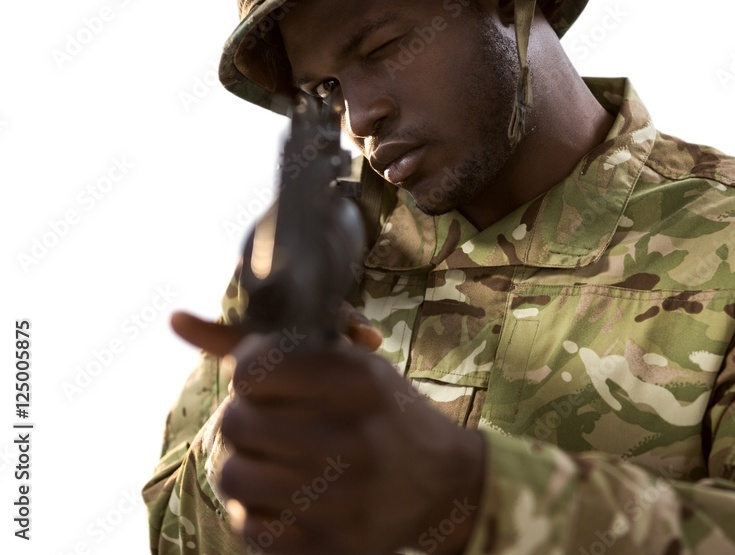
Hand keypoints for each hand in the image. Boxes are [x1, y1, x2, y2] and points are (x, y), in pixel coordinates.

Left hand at [171, 311, 483, 554]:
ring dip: (241, 464)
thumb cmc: (380, 412)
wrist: (443, 484)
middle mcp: (355, 438)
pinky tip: (282, 497)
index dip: (247, 372)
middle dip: (242, 418)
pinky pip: (249, 527)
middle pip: (236, 420)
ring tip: (269, 460)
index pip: (252, 369)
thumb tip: (174, 320)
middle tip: (267, 424)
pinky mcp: (333, 547)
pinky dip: (255, 510)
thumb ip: (261, 344)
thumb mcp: (343, 363)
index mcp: (360, 382)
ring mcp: (344, 498)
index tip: (265, 381)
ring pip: (232, 474)